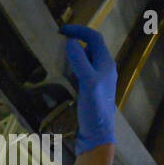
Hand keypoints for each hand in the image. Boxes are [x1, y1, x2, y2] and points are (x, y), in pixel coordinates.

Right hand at [60, 24, 116, 153]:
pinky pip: (81, 71)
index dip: (79, 30)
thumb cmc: (95, 109)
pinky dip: (71, 67)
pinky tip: (62, 73)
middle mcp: (104, 69)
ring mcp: (98, 79)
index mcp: (106, 64)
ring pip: (85, 59)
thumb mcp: (88, 82)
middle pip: (90, 47)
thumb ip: (80, 61)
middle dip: (75, 41)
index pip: (94, 38)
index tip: (61, 30)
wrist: (97, 134)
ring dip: (72, 55)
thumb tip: (72, 42)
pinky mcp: (91, 88)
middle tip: (57, 43)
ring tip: (57, 56)